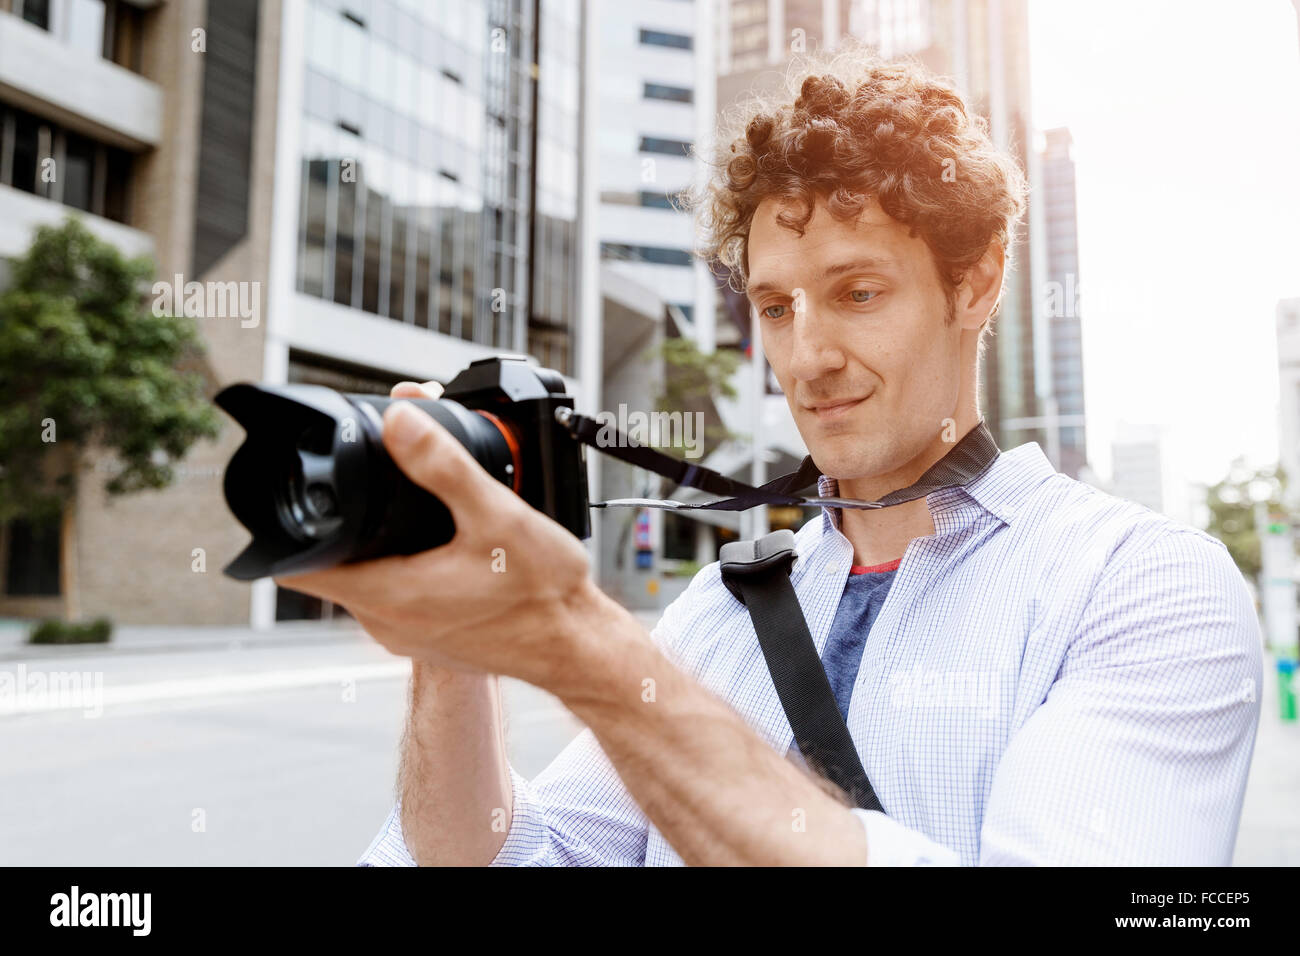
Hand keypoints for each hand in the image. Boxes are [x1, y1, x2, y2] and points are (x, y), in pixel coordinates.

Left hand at [273, 380, 596, 686]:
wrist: (577, 649)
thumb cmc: (543, 594)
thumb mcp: (497, 514)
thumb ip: (444, 465)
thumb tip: (398, 418)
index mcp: (387, 593)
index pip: (294, 564)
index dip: (287, 525)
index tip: (305, 490)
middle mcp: (385, 621)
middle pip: (331, 563)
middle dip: (344, 520)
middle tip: (377, 481)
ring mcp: (405, 634)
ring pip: (364, 577)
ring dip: (375, 542)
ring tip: (412, 508)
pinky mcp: (428, 637)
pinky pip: (394, 594)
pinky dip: (402, 565)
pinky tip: (438, 544)